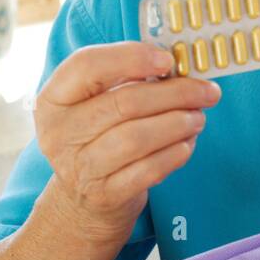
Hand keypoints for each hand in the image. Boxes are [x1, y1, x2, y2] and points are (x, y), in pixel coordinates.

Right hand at [34, 42, 220, 242]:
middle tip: (206, 91)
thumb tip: (177, 67)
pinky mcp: (105, 195)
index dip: (131, 57)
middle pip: (122, 102)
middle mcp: (59, 133)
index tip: (168, 60)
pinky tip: (187, 144)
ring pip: (137, 137)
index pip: (86, 65)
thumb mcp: (96, 105)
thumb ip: (126, 80)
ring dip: (177, 123)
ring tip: (198, 118)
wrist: (83, 201)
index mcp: (53, 99)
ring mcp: (80, 167)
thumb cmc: (98, 139)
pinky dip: (174, 154)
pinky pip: (148, 170)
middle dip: (174, 93)